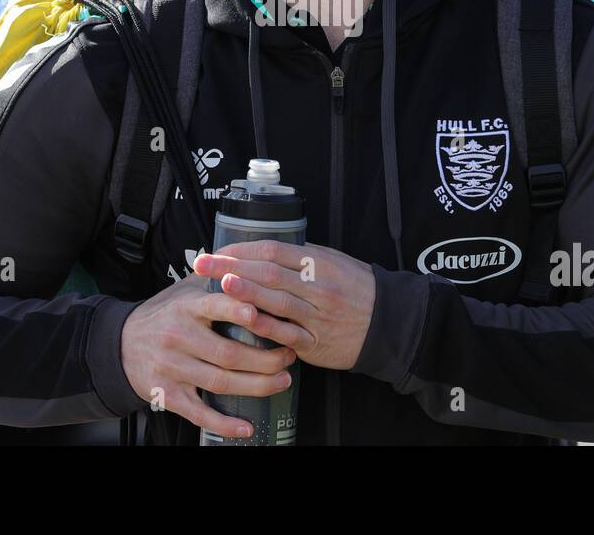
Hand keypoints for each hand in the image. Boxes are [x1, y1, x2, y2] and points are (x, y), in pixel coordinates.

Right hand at [120, 271, 296, 439]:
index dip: (236, 310)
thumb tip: (254, 262)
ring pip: (220, 382)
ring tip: (283, 380)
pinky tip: (247, 426)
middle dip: (266, 358)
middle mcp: (177, 338)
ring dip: (257, 385)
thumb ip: (216, 279)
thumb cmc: (164, 313)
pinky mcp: (168, 394)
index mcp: (185, 308)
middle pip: (228, 353)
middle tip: (290, 355)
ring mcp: (172, 369)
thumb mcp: (184, 290)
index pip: (213, 306)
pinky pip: (200, 413)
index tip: (258, 313)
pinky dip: (224, 424)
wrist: (120, 344)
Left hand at [192, 240, 375, 370]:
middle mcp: (317, 286)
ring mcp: (317, 316)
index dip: (242, 250)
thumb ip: (300, 258)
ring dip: (246, 294)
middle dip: (232, 267)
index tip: (217, 250)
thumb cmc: (356, 289)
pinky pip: (287, 336)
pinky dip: (265, 328)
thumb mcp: (333, 262)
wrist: (391, 322)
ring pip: (277, 303)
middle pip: (268, 273)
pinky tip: (244, 322)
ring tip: (220, 285)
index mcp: (318, 262)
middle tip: (202, 264)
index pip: (273, 251)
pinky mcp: (317, 343)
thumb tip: (261, 252)